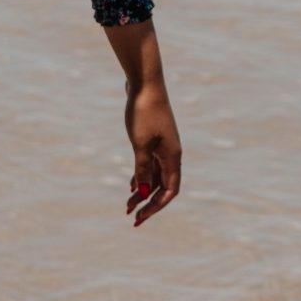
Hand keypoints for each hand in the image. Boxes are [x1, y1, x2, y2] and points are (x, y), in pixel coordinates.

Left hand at [124, 79, 181, 226]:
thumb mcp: (140, 144)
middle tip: (131, 216)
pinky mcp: (154, 137)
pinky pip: (151, 164)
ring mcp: (163, 145)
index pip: (170, 190)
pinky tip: (132, 184)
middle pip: (162, 186)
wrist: (144, 82)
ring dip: (143, 190)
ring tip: (127, 204)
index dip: (157, 206)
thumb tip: (143, 194)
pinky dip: (142, 175)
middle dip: (148, 202)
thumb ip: (143, 170)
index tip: (141, 217)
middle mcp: (171, 153)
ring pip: (156, 175)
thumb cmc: (144, 112)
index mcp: (172, 156)